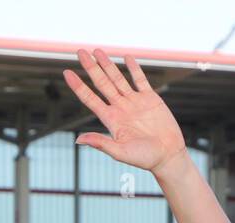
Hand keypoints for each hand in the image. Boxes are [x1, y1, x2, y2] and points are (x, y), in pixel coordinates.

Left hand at [64, 49, 187, 174]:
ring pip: (118, 78)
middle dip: (91, 67)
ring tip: (97, 51)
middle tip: (80, 52)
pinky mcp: (151, 99)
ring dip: (108, 64)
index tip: (66, 72)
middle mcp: (120, 108)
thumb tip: (78, 140)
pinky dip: (134, 69)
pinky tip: (126, 58)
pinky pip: (140, 80)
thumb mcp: (120, 152)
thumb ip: (100, 143)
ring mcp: (135, 102)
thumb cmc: (144, 158)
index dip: (78, 86)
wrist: (168, 156)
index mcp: (111, 119)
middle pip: (102, 83)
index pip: (90, 98)